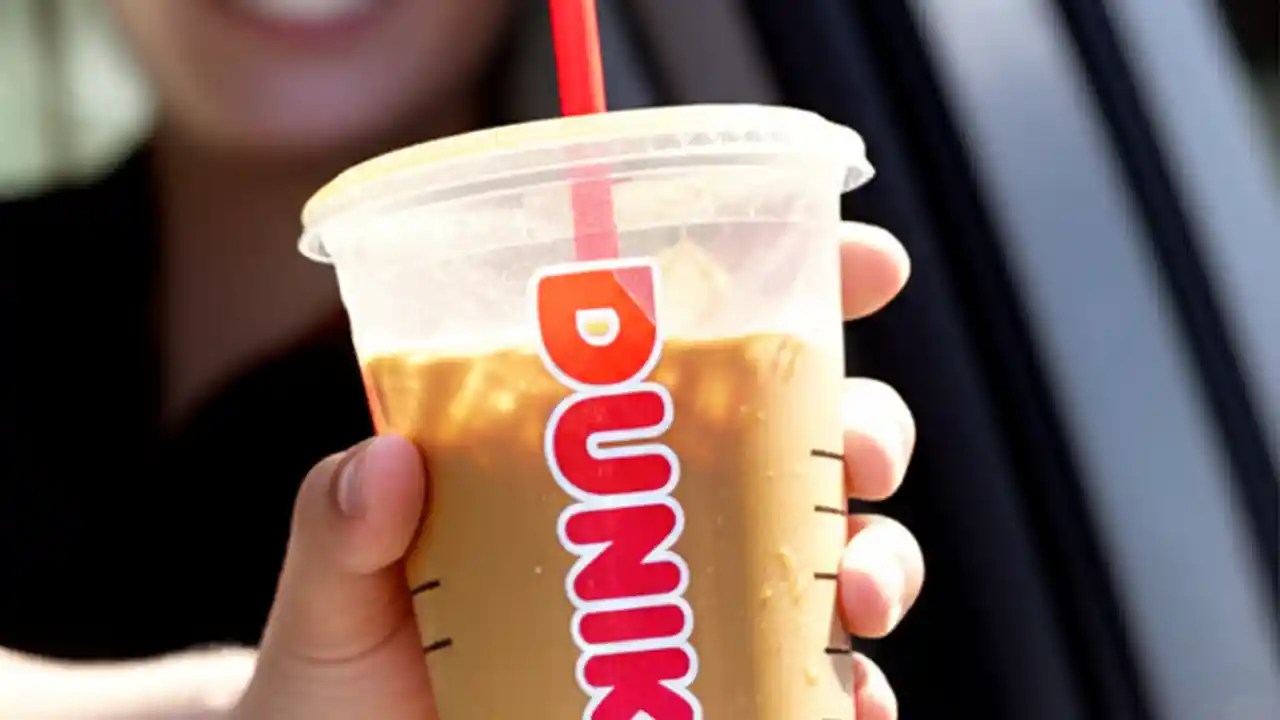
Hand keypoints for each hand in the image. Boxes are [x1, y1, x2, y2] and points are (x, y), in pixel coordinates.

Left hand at [233, 221, 920, 719]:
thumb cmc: (350, 672)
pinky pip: (815, 680)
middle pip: (803, 434)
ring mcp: (699, 602)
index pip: (699, 336)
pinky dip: (855, 687)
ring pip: (839, 550)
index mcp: (582, 443)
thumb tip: (383, 466)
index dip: (800, 283)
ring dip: (884, 559)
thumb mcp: (331, 592)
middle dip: (867, 425)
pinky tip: (851, 700)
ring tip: (859, 599)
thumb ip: (338, 526)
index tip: (866, 265)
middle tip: (860, 457)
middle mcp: (662, 510)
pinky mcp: (719, 690)